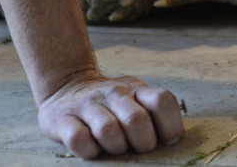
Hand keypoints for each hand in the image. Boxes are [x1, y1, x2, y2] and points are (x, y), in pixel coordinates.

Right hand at [37, 70, 183, 158]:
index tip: (165, 140)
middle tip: (135, 147)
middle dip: (141, 143)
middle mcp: (113, 93)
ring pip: (108, 131)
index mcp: (135, 89)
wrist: (65, 87)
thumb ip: (153, 112)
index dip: (170, 126)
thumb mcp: (134, 97)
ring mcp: (87, 105)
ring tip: (112, 147)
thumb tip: (172, 140)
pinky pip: (79, 140)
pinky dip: (89, 151)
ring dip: (114, 148)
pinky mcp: (63, 119)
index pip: (163, 101)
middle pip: (137, 121)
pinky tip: (92, 147)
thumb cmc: (109, 104)